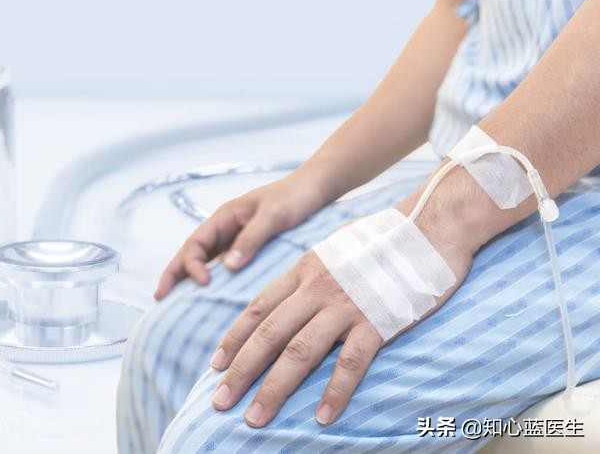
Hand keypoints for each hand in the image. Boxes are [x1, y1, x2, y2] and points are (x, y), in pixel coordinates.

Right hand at [154, 171, 329, 299]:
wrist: (316, 189)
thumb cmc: (294, 197)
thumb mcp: (273, 216)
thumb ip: (251, 238)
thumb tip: (228, 266)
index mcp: (225, 217)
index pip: (196, 243)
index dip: (191, 263)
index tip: (202, 282)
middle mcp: (226, 230)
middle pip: (192, 254)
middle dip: (174, 274)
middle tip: (159, 298)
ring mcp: (235, 241)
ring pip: (206, 262)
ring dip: (189, 279)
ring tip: (176, 304)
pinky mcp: (249, 250)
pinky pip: (225, 268)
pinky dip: (215, 282)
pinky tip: (212, 299)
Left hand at [208, 251, 382, 426]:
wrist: (428, 226)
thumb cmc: (381, 240)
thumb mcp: (332, 248)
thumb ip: (309, 273)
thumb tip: (291, 293)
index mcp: (304, 270)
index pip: (258, 308)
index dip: (234, 338)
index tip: (215, 364)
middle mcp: (317, 288)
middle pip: (269, 334)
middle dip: (241, 371)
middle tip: (220, 401)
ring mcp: (346, 305)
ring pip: (300, 352)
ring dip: (274, 388)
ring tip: (254, 417)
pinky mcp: (377, 321)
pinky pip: (351, 362)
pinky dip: (335, 391)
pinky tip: (322, 417)